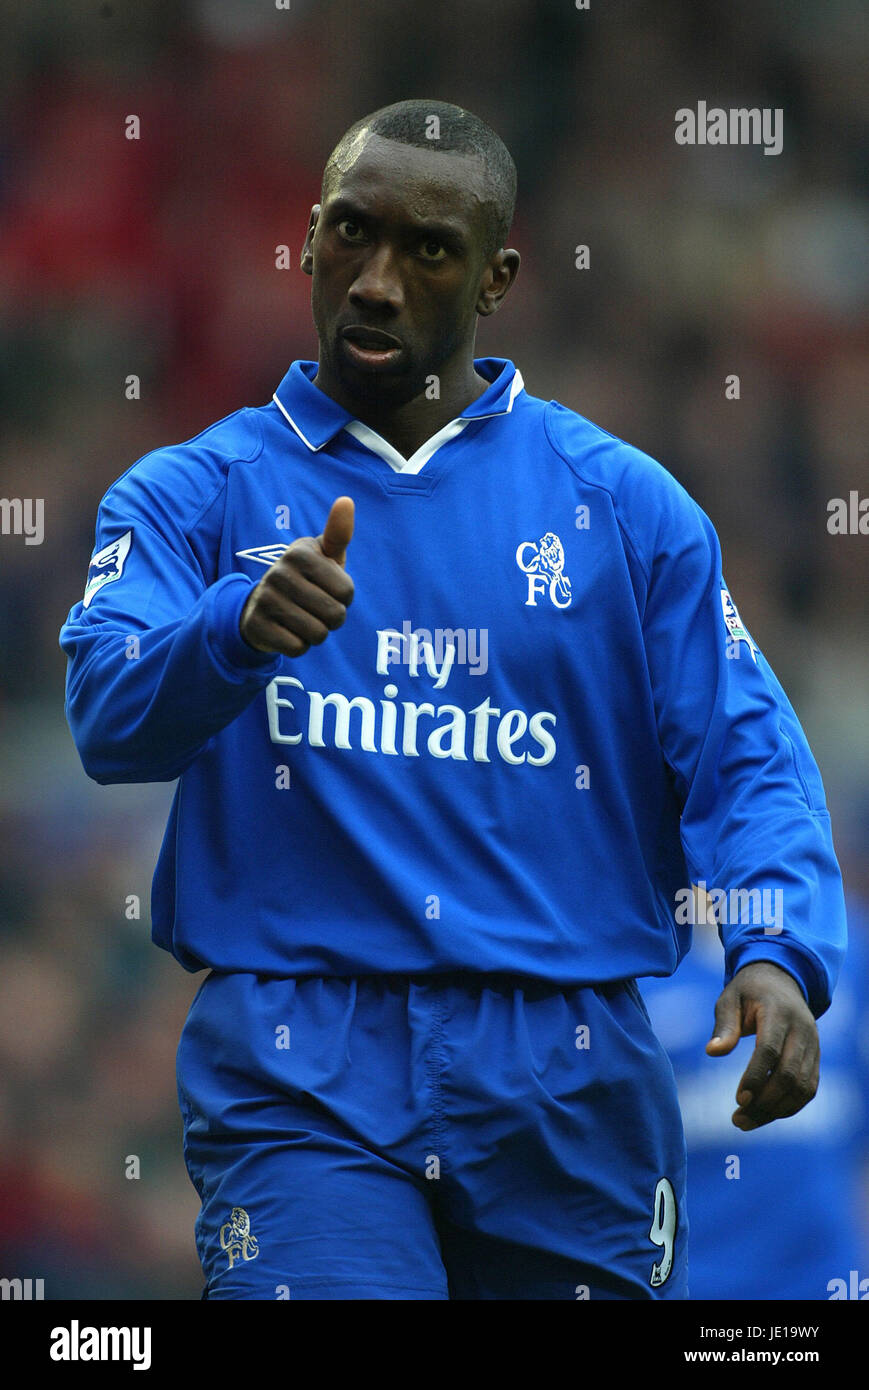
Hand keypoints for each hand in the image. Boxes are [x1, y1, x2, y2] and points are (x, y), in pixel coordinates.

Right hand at [239, 497, 354, 656]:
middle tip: (316, 608)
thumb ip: (338, 533)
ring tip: (303, 619)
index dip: (344, 598)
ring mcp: (265, 599)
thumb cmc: (306, 578)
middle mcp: (279, 573)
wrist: (261, 605)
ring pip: (317, 634)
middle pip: (335, 615)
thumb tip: (346, 501)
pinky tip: (288, 631)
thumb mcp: (323, 556)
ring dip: (316, 633)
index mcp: (300, 553)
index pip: (347, 592)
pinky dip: (299, 645)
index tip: (328, 589)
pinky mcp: (256, 626)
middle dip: (332, 619)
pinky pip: (297, 648)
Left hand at [706, 960, 818, 1130]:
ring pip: (803, 1087)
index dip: (756, 1077)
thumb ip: (724, 1025)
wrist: (781, 980)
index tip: (738, 1099)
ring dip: (776, 1110)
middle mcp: (802, 1029)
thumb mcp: (730, 998)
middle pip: (790, 1074)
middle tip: (737, 1120)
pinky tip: (766, 1115)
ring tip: (746, 1122)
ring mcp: (813, 1044)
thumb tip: (713, 1052)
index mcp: (779, 1012)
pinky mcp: (816, 1057)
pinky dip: (790, 1106)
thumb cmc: (748, 992)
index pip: (770, 1050)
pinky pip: (809, 1088)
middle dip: (765, 1102)